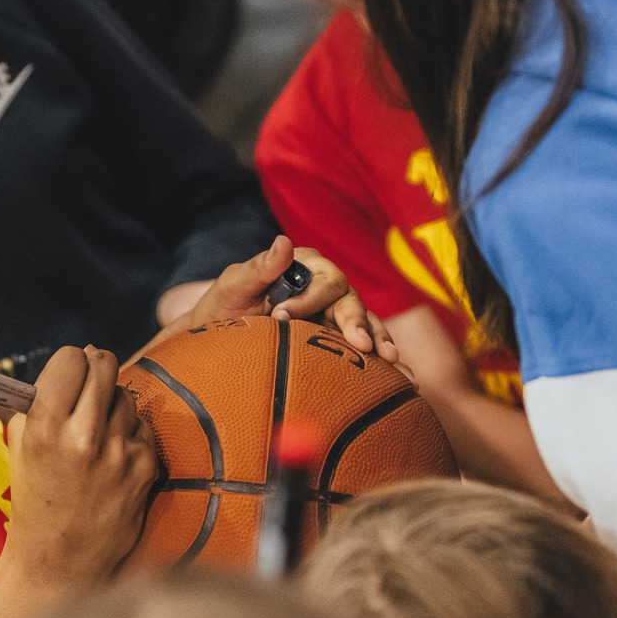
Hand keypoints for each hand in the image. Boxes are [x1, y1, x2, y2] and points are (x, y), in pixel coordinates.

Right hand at [0, 346, 157, 587]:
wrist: (61, 560)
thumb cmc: (33, 498)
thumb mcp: (14, 445)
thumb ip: (1, 397)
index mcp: (45, 426)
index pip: (72, 358)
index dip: (70, 364)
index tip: (67, 376)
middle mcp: (84, 436)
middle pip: (105, 366)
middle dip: (96, 370)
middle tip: (88, 385)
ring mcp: (119, 452)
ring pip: (126, 397)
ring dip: (113, 407)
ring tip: (95, 436)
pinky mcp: (145, 467)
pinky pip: (142, 428)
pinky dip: (130, 437)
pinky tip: (111, 460)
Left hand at [161, 235, 397, 362]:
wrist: (215, 343)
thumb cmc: (221, 310)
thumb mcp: (233, 287)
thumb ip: (258, 268)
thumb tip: (284, 242)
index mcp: (303, 267)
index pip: (325, 278)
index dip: (311, 298)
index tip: (283, 317)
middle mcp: (323, 287)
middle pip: (350, 301)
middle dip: (357, 323)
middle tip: (361, 346)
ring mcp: (332, 313)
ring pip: (364, 323)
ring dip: (379, 340)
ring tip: (392, 360)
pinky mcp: (335, 339)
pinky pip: (363, 346)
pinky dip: (381, 358)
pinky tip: (401, 375)